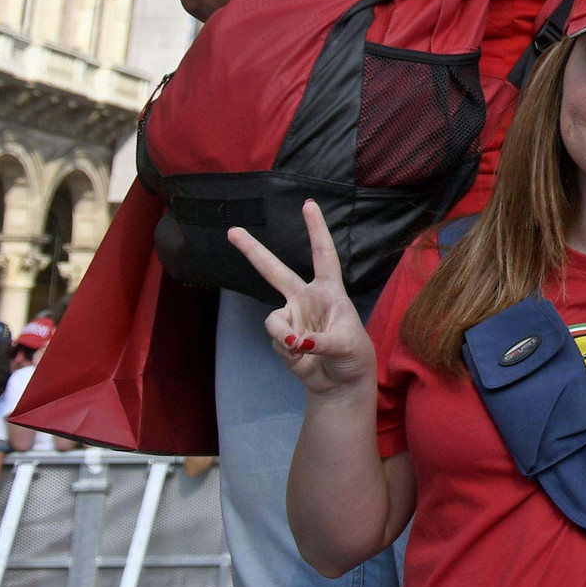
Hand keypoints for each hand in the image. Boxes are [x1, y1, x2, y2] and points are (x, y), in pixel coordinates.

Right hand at [224, 204, 374, 398]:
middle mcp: (306, 298)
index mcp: (330, 290)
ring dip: (283, 336)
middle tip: (232, 230)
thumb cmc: (353, 355)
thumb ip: (321, 341)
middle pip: (276, 271)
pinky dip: (287, 352)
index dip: (317, 230)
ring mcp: (291, 317)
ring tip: (302, 349)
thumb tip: (294, 342)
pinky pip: (275, 341)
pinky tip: (301, 358)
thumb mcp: (346, 345)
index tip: (309, 204)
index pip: (324, 254)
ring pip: (273, 320)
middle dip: (254, 251)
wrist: (340, 382)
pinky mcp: (282, 337)